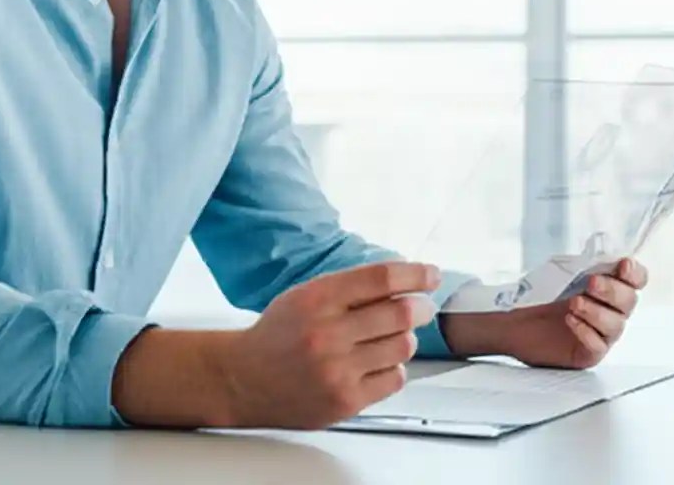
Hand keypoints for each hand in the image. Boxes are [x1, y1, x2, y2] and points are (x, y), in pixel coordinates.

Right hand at [218, 261, 441, 428]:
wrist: (242, 380)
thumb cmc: (277, 335)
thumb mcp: (304, 296)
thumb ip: (349, 288)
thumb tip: (404, 281)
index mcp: (316, 299)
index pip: (380, 278)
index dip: (415, 274)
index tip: (431, 275)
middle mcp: (326, 333)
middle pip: (400, 312)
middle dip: (420, 307)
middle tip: (421, 307)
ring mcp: (336, 370)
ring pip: (402, 346)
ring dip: (406, 338)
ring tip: (393, 337)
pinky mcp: (345, 400)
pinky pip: (394, 378)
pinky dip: (394, 367)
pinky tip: (378, 363)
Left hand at [441, 258, 648, 368]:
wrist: (515, 322)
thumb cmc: (542, 297)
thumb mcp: (562, 274)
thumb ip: (585, 267)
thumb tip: (604, 256)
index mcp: (610, 288)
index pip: (636, 280)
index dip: (635, 273)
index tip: (623, 265)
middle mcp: (611, 311)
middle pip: (629, 302)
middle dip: (612, 290)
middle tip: (591, 283)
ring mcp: (602, 334)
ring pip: (616, 325)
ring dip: (596, 311)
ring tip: (574, 303)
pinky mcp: (589, 352)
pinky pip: (598, 346)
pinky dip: (586, 332)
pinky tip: (570, 321)